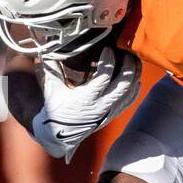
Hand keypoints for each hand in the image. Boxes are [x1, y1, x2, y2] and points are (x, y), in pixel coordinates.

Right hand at [33, 47, 141, 161]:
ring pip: (130, 91)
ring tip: (133, 60)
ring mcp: (110, 111)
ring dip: (135, 74)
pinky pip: (130, 99)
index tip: (107, 49)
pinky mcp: (114, 114)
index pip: (104, 77)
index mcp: (86, 98)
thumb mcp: (51, 89)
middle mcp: (101, 105)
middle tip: (126, 52)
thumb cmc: (55, 110)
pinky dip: (135, 87)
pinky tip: (135, 76)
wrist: (60, 135)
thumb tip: (47, 47)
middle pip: (124, 84)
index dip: (108, 61)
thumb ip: (51, 67)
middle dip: (128, 66)